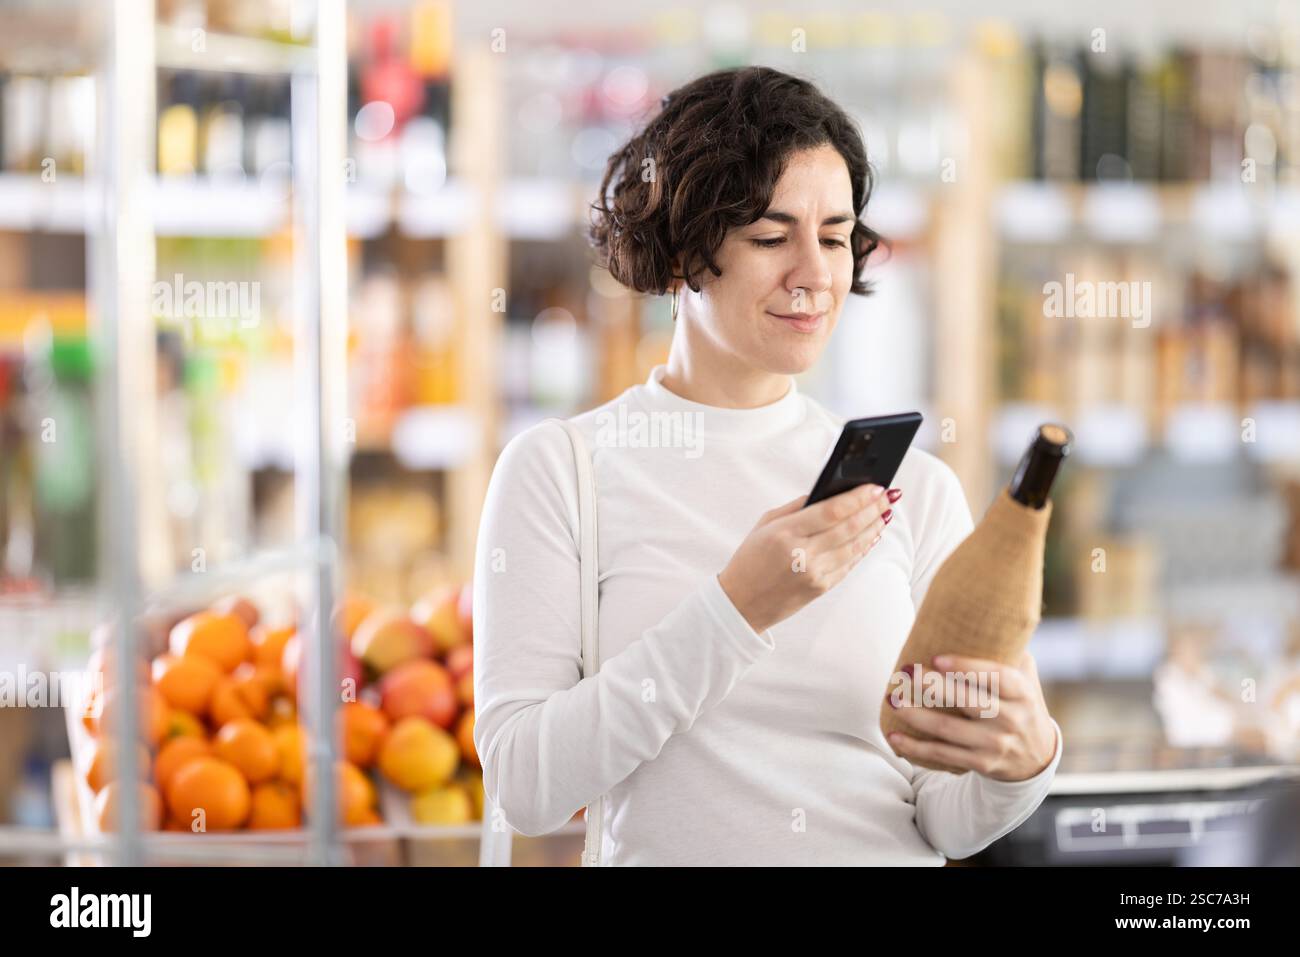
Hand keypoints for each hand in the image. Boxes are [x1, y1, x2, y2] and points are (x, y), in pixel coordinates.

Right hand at [718, 483, 896, 633]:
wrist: (741, 604)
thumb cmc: (750, 559)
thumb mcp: (764, 525)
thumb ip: (796, 507)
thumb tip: (829, 493)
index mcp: (785, 533)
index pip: (832, 511)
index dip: (858, 498)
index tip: (876, 487)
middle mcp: (802, 554)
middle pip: (849, 527)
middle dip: (874, 510)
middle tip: (890, 497)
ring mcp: (814, 574)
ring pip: (855, 547)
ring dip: (874, 528)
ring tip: (886, 514)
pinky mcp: (821, 588)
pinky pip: (849, 564)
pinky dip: (864, 548)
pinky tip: (872, 536)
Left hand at [887, 650, 1057, 781]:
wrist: (1037, 756)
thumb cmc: (1021, 704)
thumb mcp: (1025, 676)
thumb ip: (1007, 649)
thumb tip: (972, 612)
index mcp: (1022, 692)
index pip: (996, 677)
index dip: (966, 667)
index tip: (936, 658)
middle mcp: (1011, 719)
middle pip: (967, 701)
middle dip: (932, 686)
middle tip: (905, 672)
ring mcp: (995, 744)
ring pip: (948, 730)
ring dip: (916, 716)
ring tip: (892, 699)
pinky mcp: (981, 763)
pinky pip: (943, 755)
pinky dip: (916, 747)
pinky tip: (894, 736)